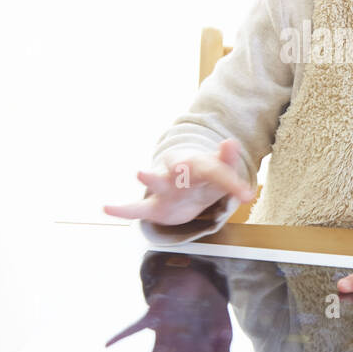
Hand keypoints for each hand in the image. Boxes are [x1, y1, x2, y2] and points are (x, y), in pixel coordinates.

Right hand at [103, 138, 253, 226]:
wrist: (187, 190)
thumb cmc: (206, 181)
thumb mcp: (220, 174)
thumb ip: (227, 162)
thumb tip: (231, 141)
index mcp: (199, 169)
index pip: (215, 173)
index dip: (230, 183)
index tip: (246, 195)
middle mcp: (179, 176)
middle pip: (180, 172)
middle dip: (180, 169)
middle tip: (179, 165)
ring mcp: (164, 190)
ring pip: (156, 183)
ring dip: (149, 178)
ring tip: (139, 172)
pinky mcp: (154, 207)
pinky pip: (136, 209)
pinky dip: (122, 210)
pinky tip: (106, 208)